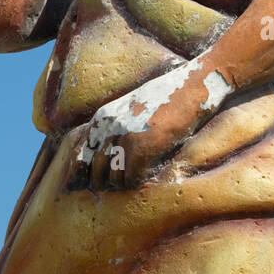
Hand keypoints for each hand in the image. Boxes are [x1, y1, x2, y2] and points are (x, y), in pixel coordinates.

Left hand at [70, 62, 205, 191]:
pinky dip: (140, 182)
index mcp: (102, 117)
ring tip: (138, 180)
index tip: (91, 185)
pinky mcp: (143, 144)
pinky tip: (149, 176)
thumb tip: (108, 159)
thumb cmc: (167, 99)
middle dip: (106, 184)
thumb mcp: (132, 109)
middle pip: (96, 172)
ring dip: (126, 184)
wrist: (193, 86)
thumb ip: (115, 128)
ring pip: (114, 178)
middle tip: (119, 187)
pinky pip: (132, 177)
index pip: (80, 156)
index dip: (84, 175)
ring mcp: (124, 135)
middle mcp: (108, 125)